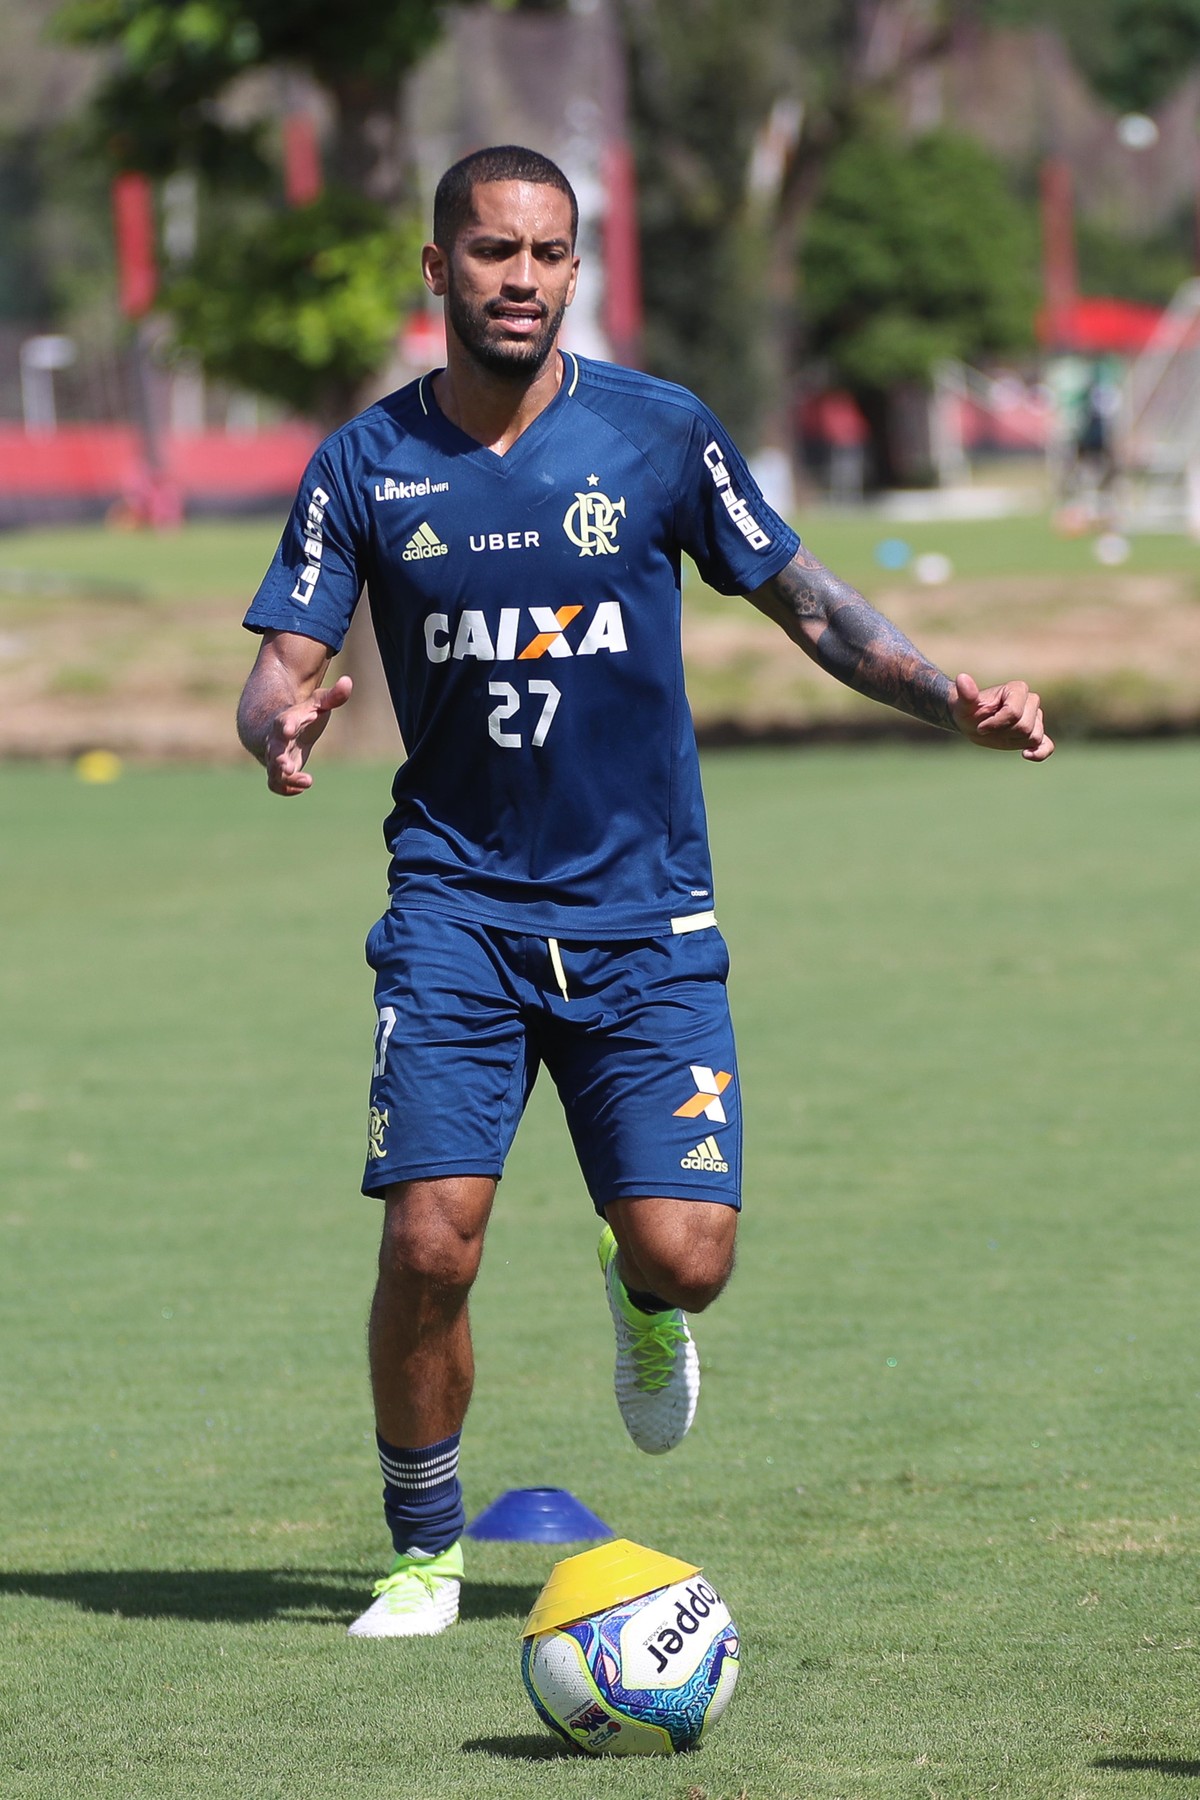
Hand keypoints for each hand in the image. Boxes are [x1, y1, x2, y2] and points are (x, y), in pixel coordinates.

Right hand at [264, 675, 352, 794]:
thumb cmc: (301, 714)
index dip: (286, 726)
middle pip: (273, 751)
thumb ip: (332, 696)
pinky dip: (288, 789)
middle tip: (286, 767)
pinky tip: (306, 783)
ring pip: (273, 772)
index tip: (288, 730)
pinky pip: (277, 785)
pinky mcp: (278, 772)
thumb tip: (348, 682)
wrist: (275, 727)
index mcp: (286, 722)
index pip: (283, 723)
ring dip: (285, 779)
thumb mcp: (317, 702)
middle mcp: (276, 742)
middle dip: (278, 759)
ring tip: (307, 780)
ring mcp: (275, 758)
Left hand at [949, 672, 1053, 761]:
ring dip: (1013, 741)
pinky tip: (1026, 755)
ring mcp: (1035, 718)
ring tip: (999, 734)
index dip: (996, 724)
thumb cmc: (968, 711)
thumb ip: (965, 693)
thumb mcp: (963, 704)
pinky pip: (1047, 745)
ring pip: (1034, 737)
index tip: (980, 727)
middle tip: (989, 730)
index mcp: (1017, 689)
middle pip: (1025, 727)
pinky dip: (1040, 752)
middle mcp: (1031, 701)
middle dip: (1004, 733)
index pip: (1014, 713)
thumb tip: (962, 678)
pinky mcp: (1035, 734)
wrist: (971, 723)